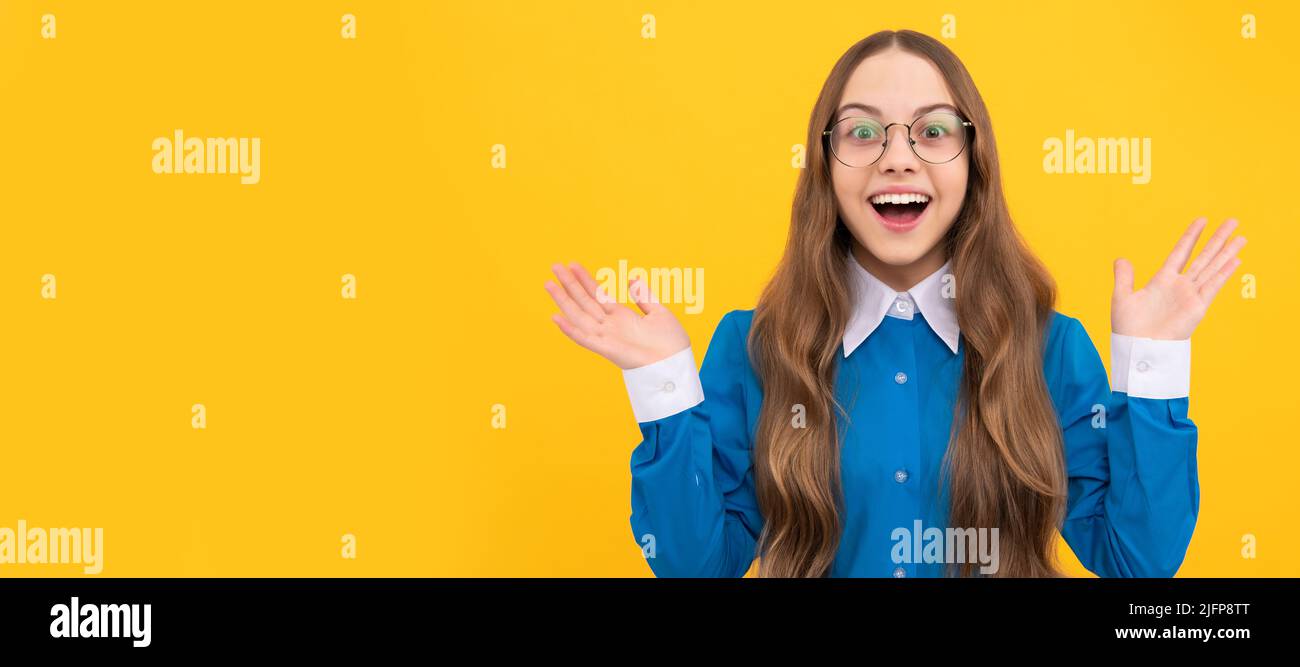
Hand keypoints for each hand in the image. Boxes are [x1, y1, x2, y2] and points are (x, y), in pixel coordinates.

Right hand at [544, 262, 690, 369]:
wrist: (677, 365)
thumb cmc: (672, 344)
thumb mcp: (659, 312)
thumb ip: (644, 296)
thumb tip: (632, 278)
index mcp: (622, 317)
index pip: (598, 294)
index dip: (585, 279)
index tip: (572, 265)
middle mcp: (611, 326)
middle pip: (584, 301)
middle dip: (569, 284)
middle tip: (555, 266)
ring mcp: (607, 337)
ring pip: (579, 315)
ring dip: (563, 300)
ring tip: (549, 284)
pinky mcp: (608, 350)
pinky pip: (585, 339)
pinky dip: (570, 330)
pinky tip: (556, 318)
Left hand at [1112, 217, 1245, 339]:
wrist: (1139, 349)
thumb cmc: (1129, 328)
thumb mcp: (1122, 297)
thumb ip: (1124, 277)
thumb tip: (1121, 259)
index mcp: (1162, 280)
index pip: (1180, 252)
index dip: (1191, 236)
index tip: (1202, 220)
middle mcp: (1180, 285)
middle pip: (1203, 256)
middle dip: (1217, 239)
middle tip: (1232, 221)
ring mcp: (1190, 295)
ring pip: (1212, 267)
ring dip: (1227, 252)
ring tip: (1241, 236)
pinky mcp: (1197, 307)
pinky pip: (1212, 286)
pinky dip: (1224, 273)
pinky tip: (1235, 260)